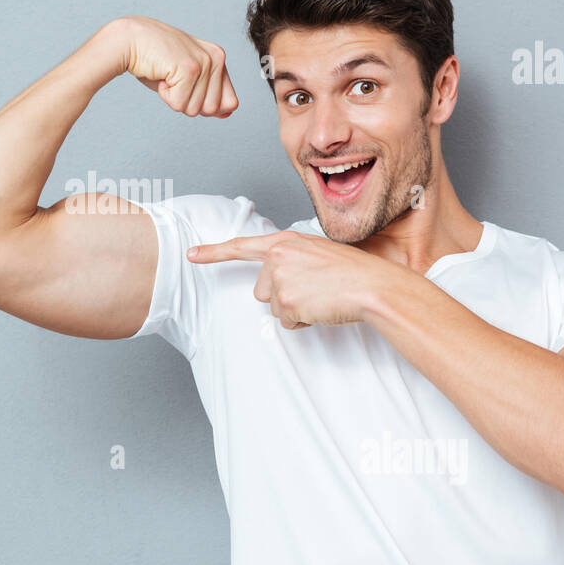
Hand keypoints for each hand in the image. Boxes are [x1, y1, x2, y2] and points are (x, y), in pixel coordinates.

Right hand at [117, 15, 239, 117]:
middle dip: (189, 101)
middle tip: (175, 80)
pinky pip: (179, 104)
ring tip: (167, 75)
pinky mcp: (190, 69)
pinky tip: (161, 74)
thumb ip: (210, 94)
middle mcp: (217, 58)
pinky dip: (165, 95)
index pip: (230, 102)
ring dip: (175, 98)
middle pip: (212, 109)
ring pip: (195, 109)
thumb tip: (228, 113)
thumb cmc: (155, 60)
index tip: (187, 85)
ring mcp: (204, 63)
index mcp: (219, 58)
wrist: (129, 41)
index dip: (206, 103)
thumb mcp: (188, 78)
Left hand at [187, 230, 388, 328]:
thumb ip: (291, 261)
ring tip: (321, 297)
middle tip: (315, 289)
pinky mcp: (285, 302)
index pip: (242, 247)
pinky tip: (322, 307)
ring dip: (296, 309)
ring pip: (274, 308)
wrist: (372, 285)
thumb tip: (277, 286)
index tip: (191, 255)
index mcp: (284, 242)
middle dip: (284, 297)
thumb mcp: (317, 254)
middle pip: (261, 291)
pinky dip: (305, 320)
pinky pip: (288, 322)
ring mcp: (279, 279)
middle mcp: (276, 257)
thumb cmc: (352, 272)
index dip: (213, 252)